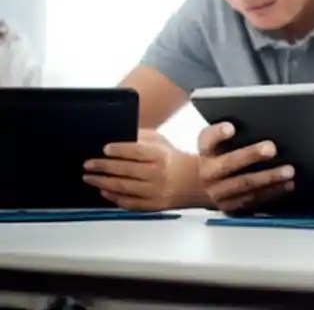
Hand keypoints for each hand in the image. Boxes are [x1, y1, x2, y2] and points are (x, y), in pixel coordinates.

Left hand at [82, 130, 202, 209]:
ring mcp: (155, 191)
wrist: (196, 182)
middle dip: (102, 167)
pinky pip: (128, 203)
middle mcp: (158, 174)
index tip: (104, 149)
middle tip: (89, 165)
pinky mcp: (153, 205)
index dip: (118, 150)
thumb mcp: (162, 142)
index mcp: (161, 156)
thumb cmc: (176, 160)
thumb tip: (119, 135)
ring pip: (123, 187)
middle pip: (124, 170)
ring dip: (102, 182)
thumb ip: (141, 137)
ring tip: (90, 178)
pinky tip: (105, 191)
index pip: (135, 151)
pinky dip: (114, 197)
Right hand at [197, 122, 294, 214]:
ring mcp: (218, 192)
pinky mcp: (231, 206)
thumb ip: (230, 132)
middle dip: (250, 155)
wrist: (199, 184)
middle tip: (271, 148)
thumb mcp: (217, 141)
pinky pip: (253, 200)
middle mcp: (209, 172)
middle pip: (228, 164)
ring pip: (244, 185)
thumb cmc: (218, 155)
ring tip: (288, 170)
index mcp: (206, 150)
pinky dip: (272, 192)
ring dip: (268, 178)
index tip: (230, 128)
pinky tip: (288, 184)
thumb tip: (261, 117)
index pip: (208, 139)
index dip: (218, 133)